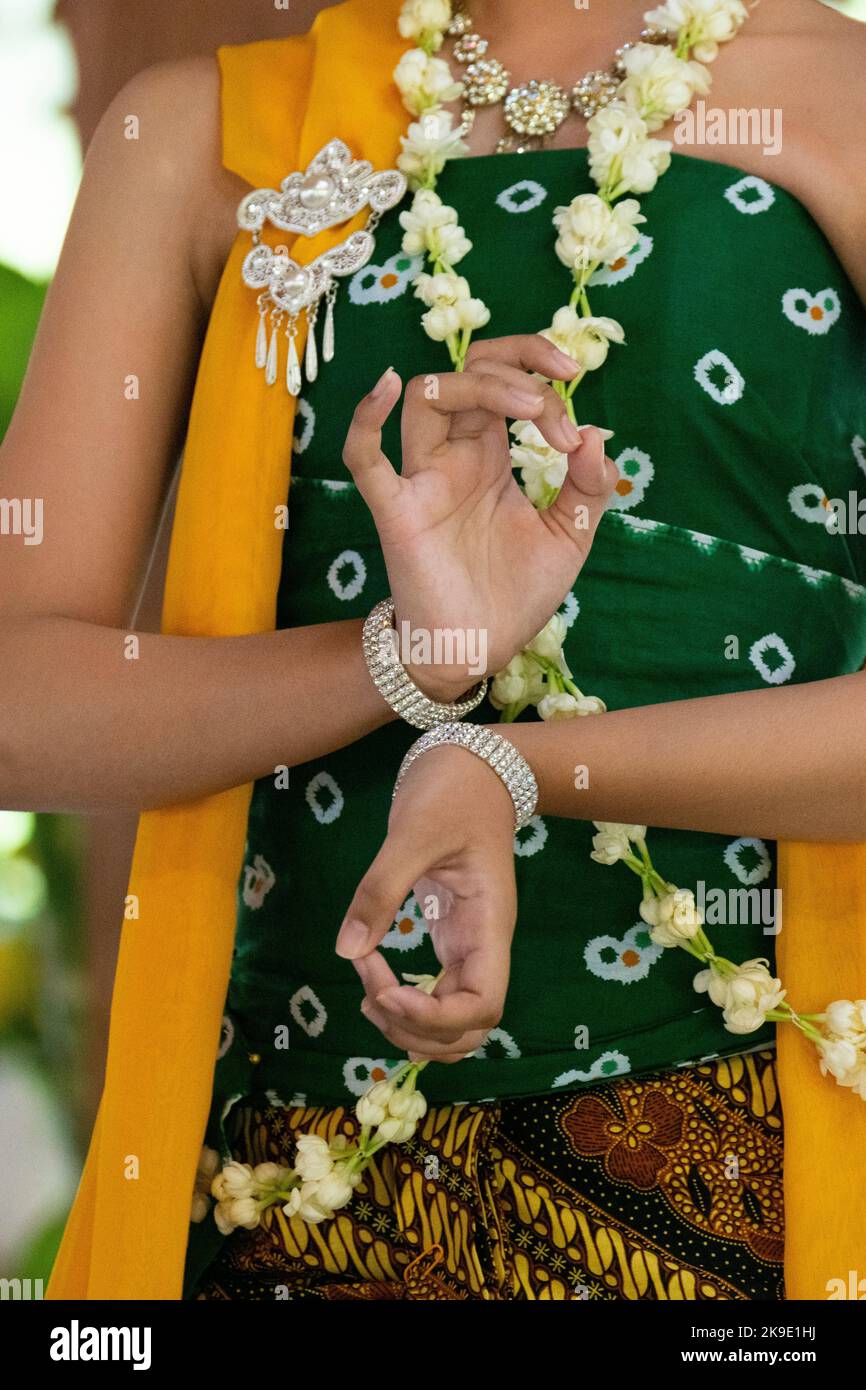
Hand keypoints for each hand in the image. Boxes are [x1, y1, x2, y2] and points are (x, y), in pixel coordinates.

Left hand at [334, 743, 516, 1062]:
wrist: (473, 769)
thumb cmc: (451, 794)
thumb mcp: (411, 833)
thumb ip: (380, 889)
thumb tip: (347, 951)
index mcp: (487, 926)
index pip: (482, 1006)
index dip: (434, 1018)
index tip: (387, 992)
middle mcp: (483, 947)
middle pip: (470, 1028)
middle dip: (416, 1030)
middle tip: (371, 990)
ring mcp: (467, 947)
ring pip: (454, 1023)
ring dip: (410, 1027)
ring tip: (368, 990)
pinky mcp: (448, 940)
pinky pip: (435, 996)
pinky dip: (405, 1007)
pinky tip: (374, 981)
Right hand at [342, 335, 616, 700]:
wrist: (478, 651)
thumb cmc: (515, 594)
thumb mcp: (568, 536)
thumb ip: (588, 488)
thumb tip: (595, 432)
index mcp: (490, 456)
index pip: (507, 383)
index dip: (547, 388)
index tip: (576, 435)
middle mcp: (455, 456)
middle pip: (470, 372)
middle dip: (521, 369)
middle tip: (559, 408)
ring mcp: (423, 479)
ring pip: (429, 395)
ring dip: (481, 383)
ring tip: (530, 407)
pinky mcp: (397, 512)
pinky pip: (365, 460)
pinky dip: (367, 419)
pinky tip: (388, 386)